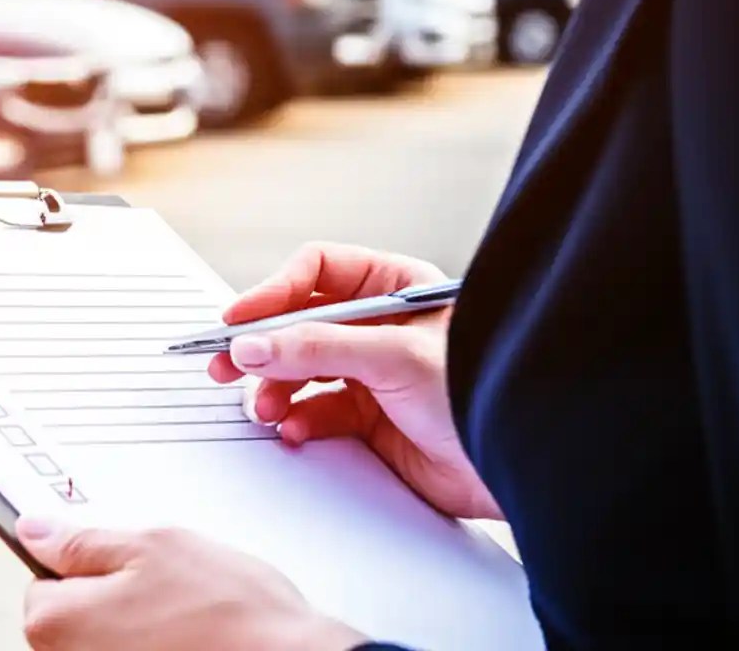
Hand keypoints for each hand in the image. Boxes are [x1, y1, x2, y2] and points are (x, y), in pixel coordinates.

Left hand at [17, 518, 367, 650]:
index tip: (120, 562)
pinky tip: (193, 640)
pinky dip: (158, 647)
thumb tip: (36, 531)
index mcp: (57, 624)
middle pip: (74, 619)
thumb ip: (82, 540)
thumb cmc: (228, 614)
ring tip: (186, 615)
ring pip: (110, 640)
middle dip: (111, 597)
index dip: (86, 565)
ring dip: (137, 626)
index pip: (42, 583)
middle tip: (164, 585)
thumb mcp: (151, 546)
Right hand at [208, 243, 500, 519]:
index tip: (237, 320)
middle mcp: (379, 326)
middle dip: (261, 344)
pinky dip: (298, 421)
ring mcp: (372, 373)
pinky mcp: (369, 419)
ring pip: (300, 370)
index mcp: (395, 288)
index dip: (273, 292)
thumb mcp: (395, 356)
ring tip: (265, 407)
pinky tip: (297, 429)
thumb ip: (317, 347)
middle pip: (299, 322)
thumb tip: (251, 343)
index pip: (318, 271)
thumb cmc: (483, 392)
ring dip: (275, 388)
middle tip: (222, 362)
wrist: (516, 465)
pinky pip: (315, 412)